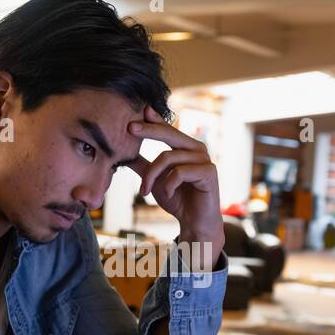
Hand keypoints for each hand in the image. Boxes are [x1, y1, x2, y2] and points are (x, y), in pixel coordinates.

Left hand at [125, 106, 224, 263]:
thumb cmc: (178, 200)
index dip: (154, 120)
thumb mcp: (155, 180)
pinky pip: (180, 172)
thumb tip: (125, 154)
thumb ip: (144, 166)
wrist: (194, 223)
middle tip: (130, 128)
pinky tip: (168, 194)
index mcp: (185, 147)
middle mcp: (197, 148)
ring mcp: (204, 159)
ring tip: (144, 191)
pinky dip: (168, 184)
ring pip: (168, 157)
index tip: (140, 111)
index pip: (168, 129)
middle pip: (169, 133)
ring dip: (151, 176)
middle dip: (149, 130)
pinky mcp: (209, 172)